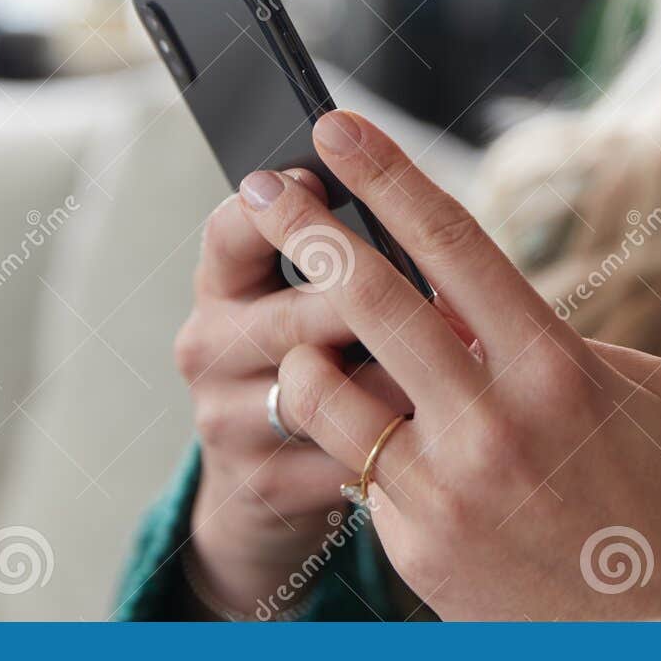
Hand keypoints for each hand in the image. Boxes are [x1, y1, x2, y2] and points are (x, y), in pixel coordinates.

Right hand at [176, 168, 408, 613]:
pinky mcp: (261, 482)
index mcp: (222, 284)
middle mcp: (208, 345)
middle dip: (375, 306)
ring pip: (326, 386)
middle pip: (298, 311)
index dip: (283, 203)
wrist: (273, 481)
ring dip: (398, 379)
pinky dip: (396, 442)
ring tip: (453, 372)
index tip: (328, 179)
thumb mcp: (310, 303)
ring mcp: (225, 418)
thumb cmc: (324, 361)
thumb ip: (345, 261)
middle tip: (443, 302)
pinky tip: (432, 434)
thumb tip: (418, 225)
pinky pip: (345, 450)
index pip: (233, 228)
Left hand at [240, 110, 660, 619]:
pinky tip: (342, 412)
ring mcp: (446, 484)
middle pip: (369, 296)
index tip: (339, 128)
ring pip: (326, 383)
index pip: (453, 243)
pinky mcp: (414, 539)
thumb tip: (471, 301)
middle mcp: (494, 418)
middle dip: (304, 227)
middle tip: (264, 184)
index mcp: (557, 365)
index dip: (388, 174)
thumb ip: (555, 338)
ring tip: (299, 329)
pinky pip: (349, 457)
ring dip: (302, 342)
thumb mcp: (638, 394)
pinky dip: (336, 422)